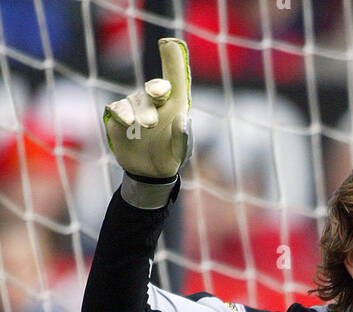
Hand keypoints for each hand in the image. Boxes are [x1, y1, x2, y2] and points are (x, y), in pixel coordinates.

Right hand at [103, 37, 190, 181]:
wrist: (149, 173)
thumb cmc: (169, 154)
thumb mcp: (180, 150)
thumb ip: (183, 136)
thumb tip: (182, 119)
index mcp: (174, 103)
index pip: (174, 78)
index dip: (172, 60)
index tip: (169, 44)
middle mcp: (154, 100)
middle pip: (155, 87)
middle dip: (156, 89)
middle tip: (161, 95)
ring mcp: (135, 107)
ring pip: (135, 101)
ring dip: (140, 111)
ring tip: (147, 126)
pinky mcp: (118, 117)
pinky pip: (116, 109)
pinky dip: (121, 113)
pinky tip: (128, 122)